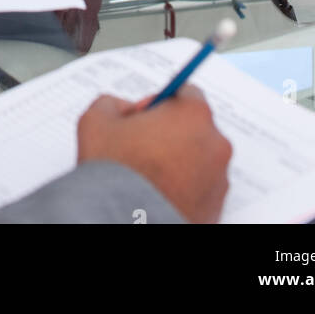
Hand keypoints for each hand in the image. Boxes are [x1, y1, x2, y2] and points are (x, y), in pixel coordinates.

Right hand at [77, 85, 231, 222]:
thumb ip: (113, 103)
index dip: (160, 101)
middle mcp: (215, 145)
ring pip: (199, 160)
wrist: (120, 222)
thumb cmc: (114, 170)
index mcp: (193, 115)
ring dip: (178, 162)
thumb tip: (123, 110)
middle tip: (141, 148)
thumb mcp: (96, 120)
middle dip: (170, 133)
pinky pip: (200, 190)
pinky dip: (183, 189)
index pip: (186, 92)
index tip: (142, 117)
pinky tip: (156, 195)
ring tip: (147, 176)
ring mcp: (219, 180)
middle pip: (194, 127)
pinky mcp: (215, 210)